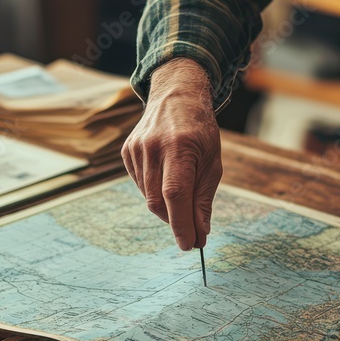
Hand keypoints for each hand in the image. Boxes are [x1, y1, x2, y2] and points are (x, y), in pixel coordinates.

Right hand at [121, 59, 221, 250]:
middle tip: (193, 234)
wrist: (176, 95)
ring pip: (147, 197)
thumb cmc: (200, 130)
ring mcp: (136, 149)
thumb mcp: (212, 162)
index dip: (181, 224)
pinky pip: (140, 186)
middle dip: (176, 222)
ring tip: (184, 204)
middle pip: (157, 200)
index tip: (190, 245)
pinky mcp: (127, 152)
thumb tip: (200, 233)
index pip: (175, 194)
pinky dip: (155, 194)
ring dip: (167, 210)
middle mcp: (153, 147)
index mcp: (178, 146)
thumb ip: (203, 199)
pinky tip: (166, 182)